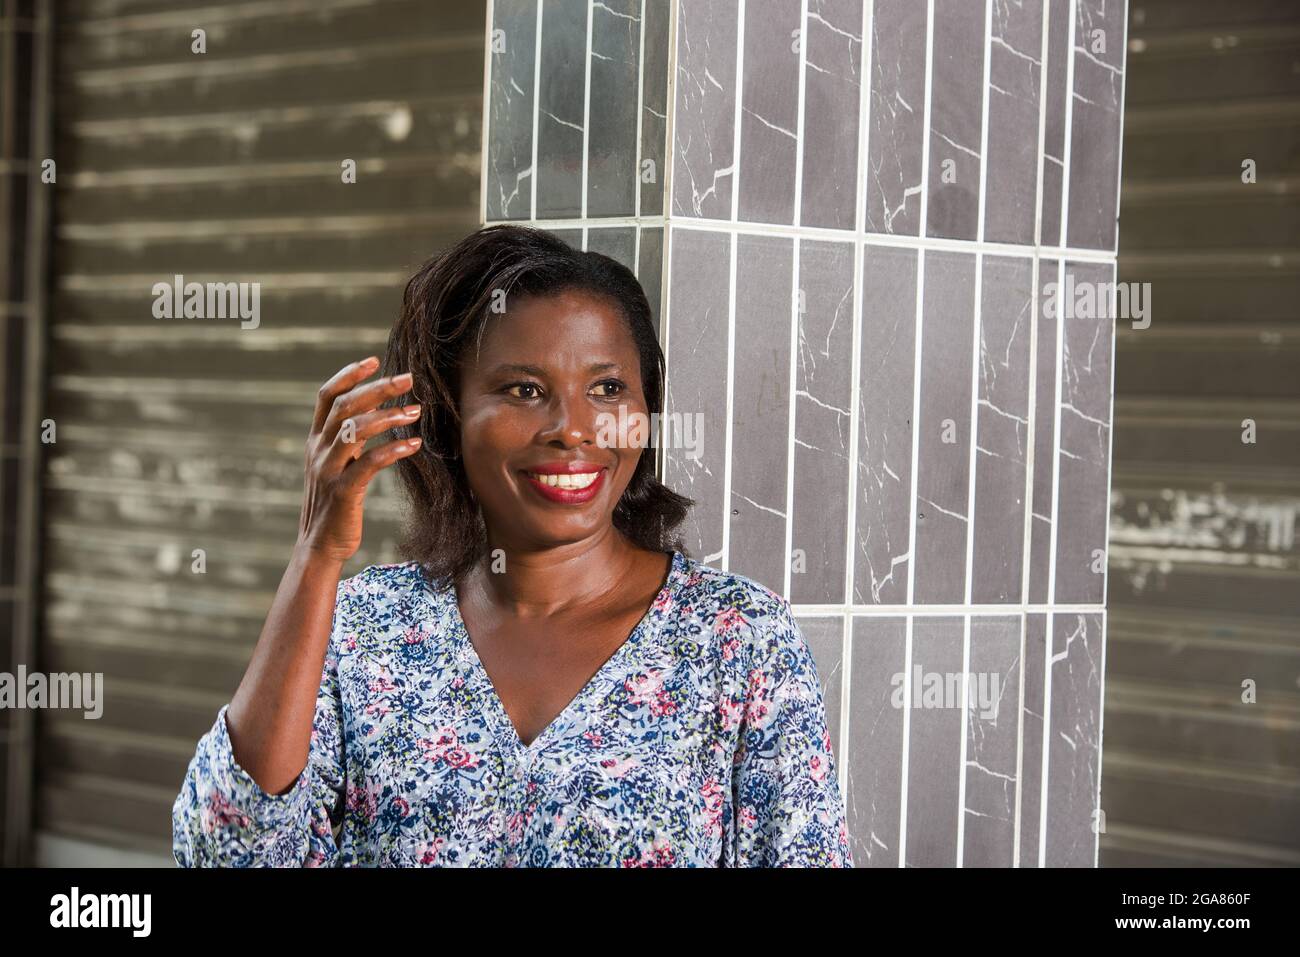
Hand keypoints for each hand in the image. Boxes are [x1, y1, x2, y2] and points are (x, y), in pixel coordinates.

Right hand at [296, 356, 421, 562]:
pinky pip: (369, 463)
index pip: (327, 397)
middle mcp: (318, 450)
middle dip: (377, 388)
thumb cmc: (335, 503)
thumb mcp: (335, 466)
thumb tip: (374, 411)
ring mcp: (328, 470)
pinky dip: (392, 450)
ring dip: (388, 416)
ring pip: (356, 430)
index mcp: (316, 440)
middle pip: (345, 407)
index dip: (348, 375)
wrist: (320, 545)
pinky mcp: (342, 492)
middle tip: (407, 378)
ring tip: (416, 411)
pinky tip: (414, 445)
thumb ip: (346, 440)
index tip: (374, 360)